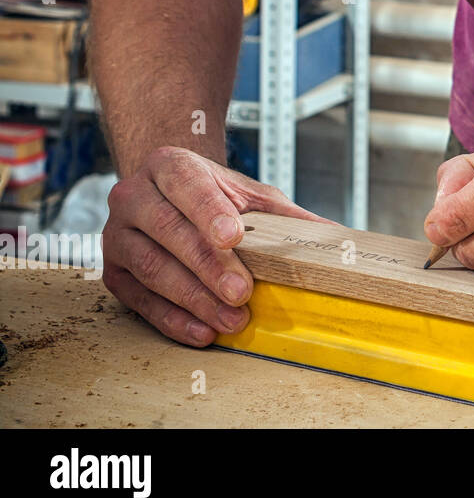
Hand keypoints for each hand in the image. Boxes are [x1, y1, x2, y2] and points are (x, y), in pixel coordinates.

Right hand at [102, 146, 331, 345]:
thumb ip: (287, 215)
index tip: (233, 236)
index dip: (208, 210)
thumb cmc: (214, 196)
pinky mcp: (114, 271)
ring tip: (231, 318)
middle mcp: (133, 196)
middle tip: (241, 293)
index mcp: (168, 165)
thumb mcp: (252, 196)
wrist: (167, 198)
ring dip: (193, 298)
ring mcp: (117, 234)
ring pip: (152, 267)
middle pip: (169, 231)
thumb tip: (335, 237)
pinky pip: (140, 299)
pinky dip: (172, 319)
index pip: (187, 184)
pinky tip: (201, 331)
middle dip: (208, 266)